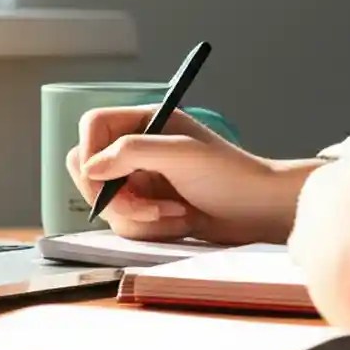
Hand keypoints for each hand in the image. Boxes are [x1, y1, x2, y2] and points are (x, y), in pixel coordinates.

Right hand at [65, 106, 319, 244]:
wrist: (261, 211)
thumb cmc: (232, 176)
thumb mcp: (181, 155)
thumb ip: (131, 152)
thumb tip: (90, 168)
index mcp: (144, 122)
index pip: (93, 127)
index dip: (90, 152)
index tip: (102, 179)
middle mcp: (136, 148)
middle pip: (89, 169)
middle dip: (115, 196)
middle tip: (146, 207)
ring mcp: (138, 179)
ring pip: (105, 202)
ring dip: (139, 216)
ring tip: (176, 214)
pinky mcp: (145, 207)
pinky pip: (123, 222)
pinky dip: (149, 228)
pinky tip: (180, 221)